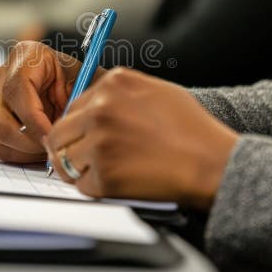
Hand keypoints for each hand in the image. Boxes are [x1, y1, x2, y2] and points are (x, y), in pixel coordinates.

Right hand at [0, 42, 104, 162]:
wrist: (76, 88)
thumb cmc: (84, 82)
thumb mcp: (90, 82)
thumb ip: (82, 99)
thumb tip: (71, 125)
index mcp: (26, 55)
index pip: (17, 90)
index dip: (35, 120)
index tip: (54, 136)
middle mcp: (2, 75)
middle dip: (28, 142)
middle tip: (53, 149)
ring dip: (26, 151)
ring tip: (51, 149)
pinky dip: (21, 155)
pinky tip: (41, 150)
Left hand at [45, 68, 238, 209]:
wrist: (212, 162)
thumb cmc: (192, 129)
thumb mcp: (155, 90)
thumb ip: (120, 93)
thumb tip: (93, 103)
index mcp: (113, 84)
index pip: (72, 106)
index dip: (77, 126)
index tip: (84, 137)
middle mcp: (101, 109)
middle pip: (59, 133)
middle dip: (68, 148)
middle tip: (80, 159)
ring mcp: (100, 142)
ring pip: (65, 160)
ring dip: (78, 169)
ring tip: (100, 172)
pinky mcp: (105, 175)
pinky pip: (82, 185)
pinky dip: (94, 188)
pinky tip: (116, 183)